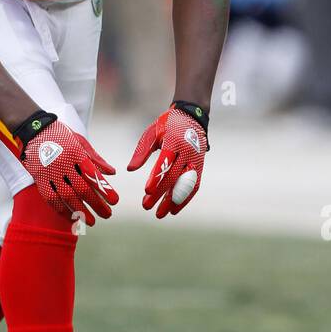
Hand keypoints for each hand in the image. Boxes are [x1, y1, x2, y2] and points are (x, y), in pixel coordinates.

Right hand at [18, 116, 117, 225]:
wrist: (33, 129)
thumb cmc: (61, 135)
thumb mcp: (80, 141)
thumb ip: (95, 158)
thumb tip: (112, 173)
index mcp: (76, 153)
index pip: (93, 175)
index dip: (104, 189)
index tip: (114, 201)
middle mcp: (63, 164)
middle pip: (82, 188)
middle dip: (96, 204)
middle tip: (107, 215)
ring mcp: (50, 172)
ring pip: (67, 196)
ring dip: (80, 211)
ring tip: (91, 221)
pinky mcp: (39, 178)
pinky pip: (50, 198)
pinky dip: (61, 209)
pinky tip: (71, 216)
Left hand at [127, 103, 207, 217]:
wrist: (192, 117)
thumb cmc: (167, 126)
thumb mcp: (152, 133)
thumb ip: (142, 152)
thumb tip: (130, 169)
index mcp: (174, 140)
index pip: (166, 160)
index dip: (157, 176)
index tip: (147, 190)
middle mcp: (187, 151)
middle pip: (174, 176)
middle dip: (160, 193)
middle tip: (146, 206)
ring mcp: (195, 160)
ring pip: (185, 184)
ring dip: (173, 201)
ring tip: (160, 214)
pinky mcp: (200, 167)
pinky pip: (194, 186)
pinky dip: (185, 199)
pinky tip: (174, 210)